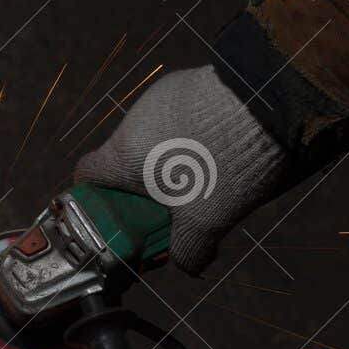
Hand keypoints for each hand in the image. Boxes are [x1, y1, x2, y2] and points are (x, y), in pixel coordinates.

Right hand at [76, 65, 284, 273]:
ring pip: (152, 136)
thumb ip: (188, 251)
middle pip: (124, 158)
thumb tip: (188, 266)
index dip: (95, 196)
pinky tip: (216, 145)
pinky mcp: (183, 82)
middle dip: (144, 183)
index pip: (87, 175)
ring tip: (204, 173)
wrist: (261, 107)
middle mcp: (132, 122)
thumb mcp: (204, 223)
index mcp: (123, 157)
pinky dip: (188, 133)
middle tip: (173, 204)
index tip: (116, 211)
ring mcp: (158, 98)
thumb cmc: (218, 169)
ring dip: (168, 157)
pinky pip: (175, 115)